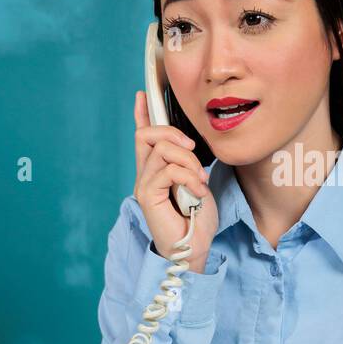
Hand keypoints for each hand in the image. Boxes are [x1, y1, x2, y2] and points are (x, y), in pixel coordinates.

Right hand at [133, 91, 218, 269]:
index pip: (144, 137)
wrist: (193, 248)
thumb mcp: (196, 183)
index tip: (143, 95)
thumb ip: (188, 164)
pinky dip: (190, 178)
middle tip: (194, 152)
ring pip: (163, 150)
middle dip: (173, 135)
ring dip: (190, 163)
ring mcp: (144, 184)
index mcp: (155, 170)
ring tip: (200, 182)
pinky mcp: (147, 195)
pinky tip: (197, 193)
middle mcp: (145, 175)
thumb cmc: (196, 220)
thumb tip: (190, 146)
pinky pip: (170, 170)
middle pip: (149, 135)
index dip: (142, 114)